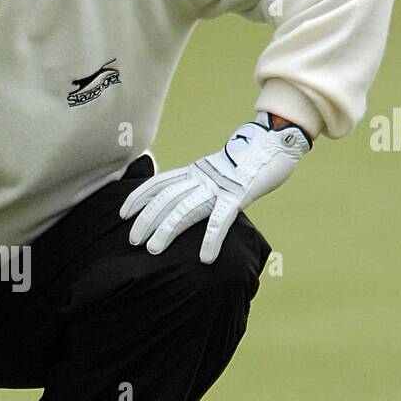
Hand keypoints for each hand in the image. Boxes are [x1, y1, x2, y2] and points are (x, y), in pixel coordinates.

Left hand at [119, 113, 311, 262]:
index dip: (139, 196)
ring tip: (153, 250)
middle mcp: (202, 177)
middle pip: (166, 198)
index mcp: (196, 171)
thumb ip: (203, 182)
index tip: (123, 213)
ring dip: (166, 230)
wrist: (276, 142)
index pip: (160, 183)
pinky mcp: (239, 195)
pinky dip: (211, 240)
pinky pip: (221, 220)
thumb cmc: (250, 161)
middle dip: (146, 218)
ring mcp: (219, 186)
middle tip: (133, 240)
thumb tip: (190, 198)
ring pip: (185, 209)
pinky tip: (205, 258)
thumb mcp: (219, 170)